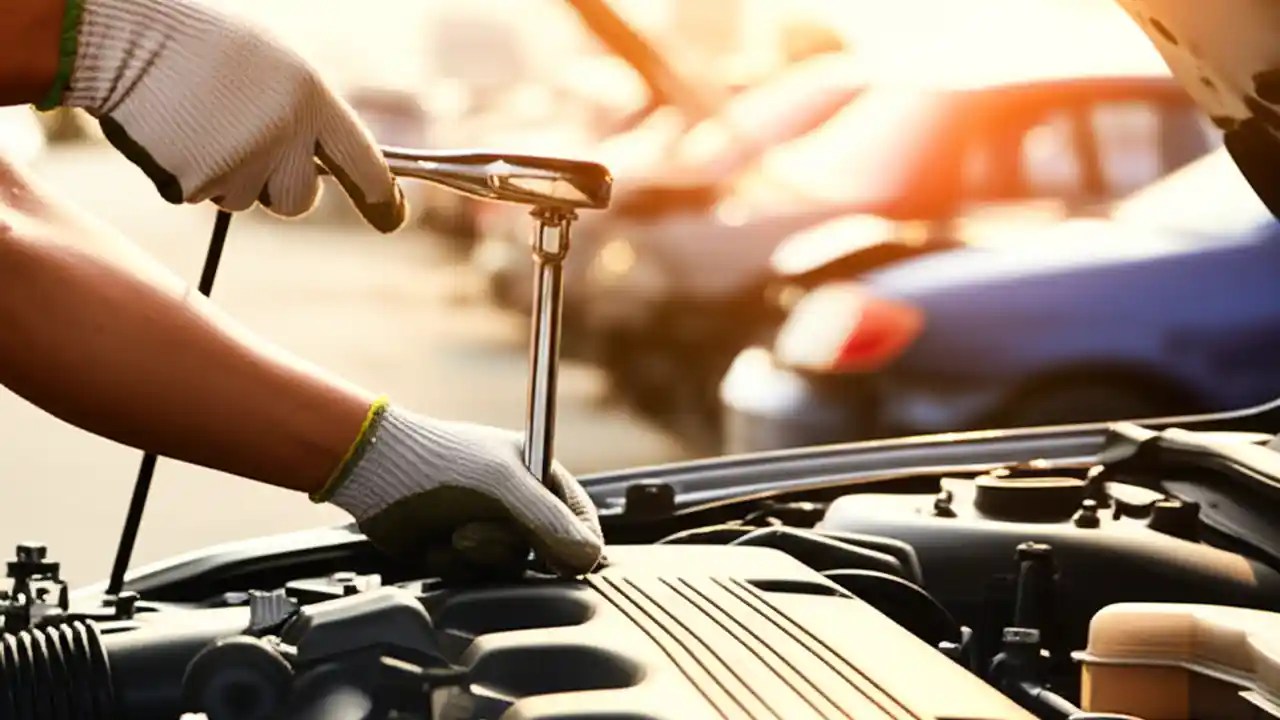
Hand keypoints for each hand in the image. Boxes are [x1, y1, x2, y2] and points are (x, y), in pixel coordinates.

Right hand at [57, 0, 404, 230]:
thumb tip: (337, 165)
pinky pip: (206, 197)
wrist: (126, 41)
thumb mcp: (279, 69)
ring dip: (231, 176)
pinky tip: (178, 134)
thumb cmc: (208, 51)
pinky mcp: (197, 184)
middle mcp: (285, 137)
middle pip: (300, 201)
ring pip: (248, 201)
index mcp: (313, 101)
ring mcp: (241, 164)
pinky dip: (192, 174)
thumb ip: (311, 117)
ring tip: (205, 124)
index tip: (391, 218)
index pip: (365, 164)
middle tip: (251, 147)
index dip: (380, 198)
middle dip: (280, 188)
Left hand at [319, 404, 604, 576]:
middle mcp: (519, 500)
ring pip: (508, 567)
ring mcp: (489, 526)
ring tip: (452, 531)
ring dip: (477, 556)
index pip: (581, 519)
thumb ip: (549, 520)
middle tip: (474, 529)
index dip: (575, 545)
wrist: (374, 472)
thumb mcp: (504, 486)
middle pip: (544, 551)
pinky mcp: (460, 550)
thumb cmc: (439, 462)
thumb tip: (588, 557)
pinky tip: (436, 543)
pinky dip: (454, 565)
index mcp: (538, 472)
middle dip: (504, 545)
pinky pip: (476, 575)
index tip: (563, 562)